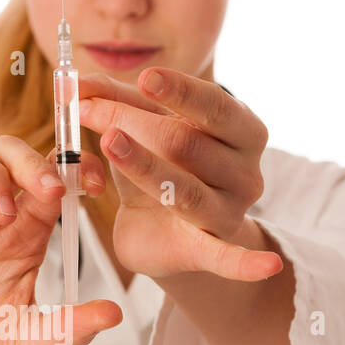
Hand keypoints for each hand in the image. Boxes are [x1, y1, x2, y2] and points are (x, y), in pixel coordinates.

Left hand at [77, 68, 283, 281]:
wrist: (164, 229)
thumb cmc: (160, 166)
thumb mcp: (141, 128)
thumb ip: (114, 102)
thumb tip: (75, 84)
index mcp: (241, 128)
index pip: (213, 104)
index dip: (180, 90)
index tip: (145, 78)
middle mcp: (245, 169)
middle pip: (187, 142)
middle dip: (133, 122)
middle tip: (87, 111)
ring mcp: (231, 210)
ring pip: (184, 188)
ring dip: (141, 164)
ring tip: (108, 141)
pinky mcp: (212, 247)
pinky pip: (230, 257)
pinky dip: (249, 263)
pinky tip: (268, 267)